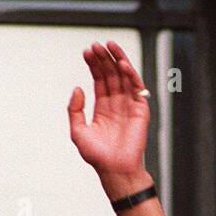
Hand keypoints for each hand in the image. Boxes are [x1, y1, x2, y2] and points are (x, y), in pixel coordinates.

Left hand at [68, 40, 150, 192]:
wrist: (114, 170)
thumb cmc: (97, 156)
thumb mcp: (78, 131)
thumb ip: (75, 109)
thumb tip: (77, 88)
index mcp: (103, 108)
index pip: (99, 80)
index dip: (94, 65)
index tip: (87, 52)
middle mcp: (117, 104)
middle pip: (111, 74)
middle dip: (104, 59)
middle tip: (96, 45)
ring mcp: (129, 105)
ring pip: (124, 77)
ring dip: (117, 60)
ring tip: (109, 46)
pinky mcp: (140, 110)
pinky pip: (137, 87)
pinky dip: (131, 74)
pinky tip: (121, 63)